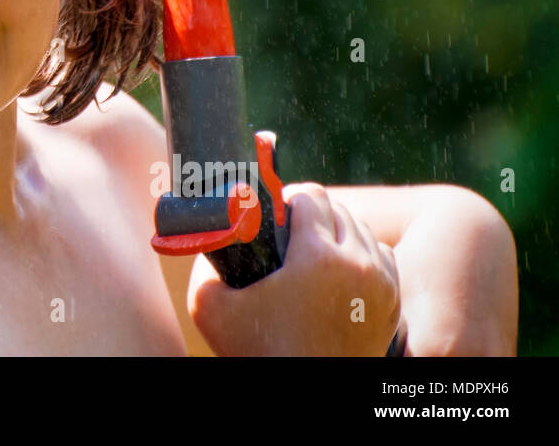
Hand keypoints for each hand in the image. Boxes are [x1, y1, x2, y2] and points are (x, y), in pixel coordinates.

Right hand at [188, 182, 401, 354]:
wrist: (304, 400)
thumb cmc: (258, 354)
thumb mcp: (210, 307)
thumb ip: (204, 264)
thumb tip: (209, 236)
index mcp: (318, 257)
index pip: (312, 195)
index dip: (287, 198)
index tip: (273, 215)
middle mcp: (358, 265)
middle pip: (338, 210)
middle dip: (311, 215)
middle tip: (286, 232)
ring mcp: (382, 286)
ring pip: (361, 231)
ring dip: (337, 232)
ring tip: (311, 250)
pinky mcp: (392, 306)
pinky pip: (382, 258)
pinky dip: (362, 255)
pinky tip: (339, 269)